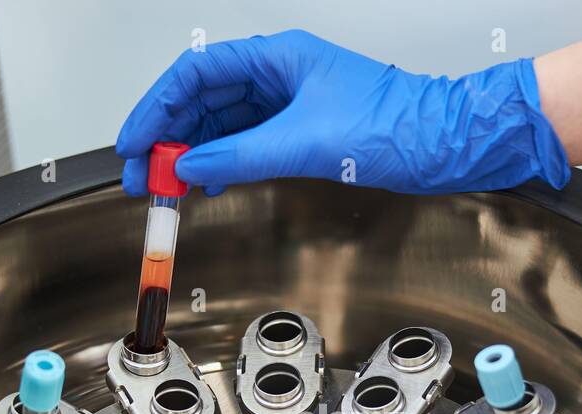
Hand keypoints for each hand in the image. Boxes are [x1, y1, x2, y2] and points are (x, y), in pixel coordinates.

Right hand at [116, 30, 568, 196]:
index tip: (133, 143)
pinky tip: (207, 183)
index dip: (156, 108)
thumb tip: (190, 168)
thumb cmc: (397, 126)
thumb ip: (240, 156)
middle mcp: (279, 74)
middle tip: (142, 175)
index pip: (195, 74)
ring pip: (221, 123)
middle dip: (166, 137)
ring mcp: (290, 102)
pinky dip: (220, 163)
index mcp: (276, 58)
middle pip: (202, 99)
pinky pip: (245, 143)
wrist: (448, 143)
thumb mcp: (306, 143)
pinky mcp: (302, 131)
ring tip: (166, 187)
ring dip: (190, 154)